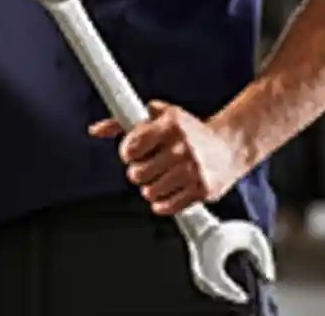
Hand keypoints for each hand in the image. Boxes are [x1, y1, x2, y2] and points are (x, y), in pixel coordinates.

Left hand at [89, 100, 246, 215]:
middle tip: (149, 167)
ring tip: (161, 177)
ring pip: (149, 192)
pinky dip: (162, 203)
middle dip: (138, 172)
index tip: (134, 153)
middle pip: (136, 174)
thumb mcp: (158, 117)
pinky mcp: (202, 190)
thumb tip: (96, 130)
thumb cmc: (190, 130)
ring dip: (150, 188)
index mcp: (170, 125)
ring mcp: (194, 170)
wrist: (229, 146)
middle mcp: (183, 147)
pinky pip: (167, 206)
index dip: (128, 153)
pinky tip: (167, 191)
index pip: (130, 148)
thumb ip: (123, 122)